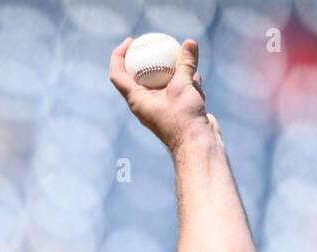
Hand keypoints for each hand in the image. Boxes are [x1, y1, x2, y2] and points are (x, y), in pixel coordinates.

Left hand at [109, 37, 213, 153]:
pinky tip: (197, 79)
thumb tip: (189, 43)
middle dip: (148, 58)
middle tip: (155, 41)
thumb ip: (185, 64)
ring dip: (173, 70)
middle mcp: (145, 104)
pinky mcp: (177, 110)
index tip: (130, 41)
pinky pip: (179, 90)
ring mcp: (161, 107)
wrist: (198, 146)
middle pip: (140, 75)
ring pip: (163, 81)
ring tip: (184, 59)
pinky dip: (187, 83)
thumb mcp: (183, 87)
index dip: (118, 56)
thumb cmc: (184, 120)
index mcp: (137, 100)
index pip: (118, 75)